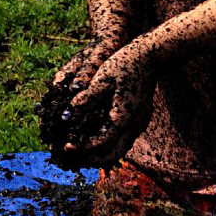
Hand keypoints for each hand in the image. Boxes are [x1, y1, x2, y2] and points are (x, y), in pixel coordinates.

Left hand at [57, 35, 159, 168]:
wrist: (150, 56)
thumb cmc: (125, 64)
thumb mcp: (101, 79)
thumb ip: (85, 99)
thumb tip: (65, 117)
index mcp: (124, 116)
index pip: (101, 143)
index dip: (82, 147)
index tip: (65, 146)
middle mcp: (134, 125)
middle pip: (113, 155)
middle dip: (91, 159)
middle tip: (73, 154)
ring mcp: (139, 124)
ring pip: (119, 150)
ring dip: (99, 154)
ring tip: (80, 148)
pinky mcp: (138, 119)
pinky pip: (122, 140)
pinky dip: (107, 144)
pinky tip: (92, 136)